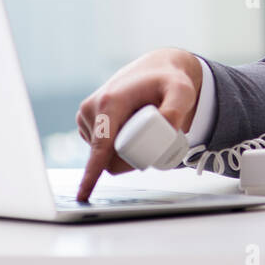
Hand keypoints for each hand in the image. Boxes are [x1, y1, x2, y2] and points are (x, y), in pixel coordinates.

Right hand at [74, 48, 202, 200]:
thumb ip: (177, 107)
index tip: (83, 195)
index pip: (100, 147)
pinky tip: (128, 128)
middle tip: (153, 136)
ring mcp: (86, 115)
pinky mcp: (87, 121)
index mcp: (109, 103)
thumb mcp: (181, 92)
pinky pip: (99, 148)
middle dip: (129, 158)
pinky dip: (115, 147)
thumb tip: (166, 127)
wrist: (156, 69)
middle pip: (106, 157)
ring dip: (123, 151)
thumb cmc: (168, 80)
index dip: (92, 174)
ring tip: (140, 124)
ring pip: (102, 154)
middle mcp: (92, 108)